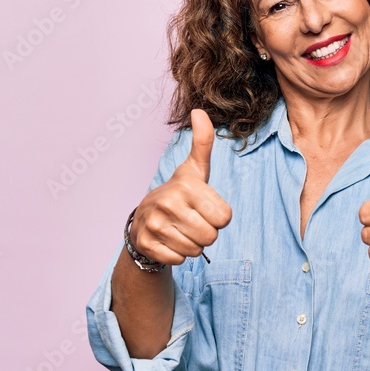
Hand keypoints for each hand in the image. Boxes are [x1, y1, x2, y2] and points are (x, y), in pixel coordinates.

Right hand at [130, 109, 231, 264]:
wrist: (144, 219)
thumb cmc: (179, 194)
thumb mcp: (194, 169)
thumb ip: (203, 142)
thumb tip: (199, 110)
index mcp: (186, 186)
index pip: (225, 218)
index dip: (218, 217)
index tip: (204, 209)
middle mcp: (168, 203)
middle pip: (211, 237)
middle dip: (206, 233)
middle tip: (192, 222)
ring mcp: (154, 225)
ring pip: (195, 250)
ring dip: (192, 245)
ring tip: (180, 230)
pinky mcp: (147, 244)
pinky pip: (178, 260)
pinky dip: (177, 255)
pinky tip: (169, 241)